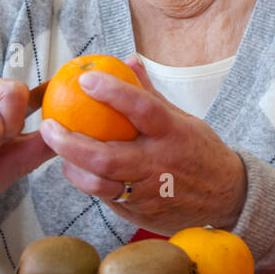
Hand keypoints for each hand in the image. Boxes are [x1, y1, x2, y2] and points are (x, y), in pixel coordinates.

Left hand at [39, 57, 247, 232]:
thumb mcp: (183, 119)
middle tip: (49, 126)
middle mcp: (158, 164)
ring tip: (58, 152)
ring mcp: (147, 192)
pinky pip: (107, 198)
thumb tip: (128, 60)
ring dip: (73, 169)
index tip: (86, 78)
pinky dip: (88, 184)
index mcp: (172, 133)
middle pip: (107, 157)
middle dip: (71, 143)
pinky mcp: (139, 213)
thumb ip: (151, 93)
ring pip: (100, 185)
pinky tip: (77, 170)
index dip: (113, 92)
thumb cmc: (200, 152)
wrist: (226, 200)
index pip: (141, 108)